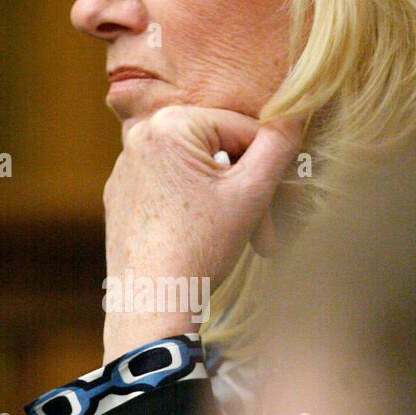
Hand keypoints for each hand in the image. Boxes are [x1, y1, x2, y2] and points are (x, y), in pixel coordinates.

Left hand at [102, 105, 302, 358]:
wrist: (152, 302)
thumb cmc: (201, 248)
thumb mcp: (252, 192)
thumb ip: (278, 145)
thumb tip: (295, 112)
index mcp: (170, 124)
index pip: (243, 129)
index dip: (270, 166)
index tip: (283, 206)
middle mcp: (140, 137)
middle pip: (217, 150)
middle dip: (247, 190)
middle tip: (266, 234)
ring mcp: (125, 169)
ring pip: (195, 171)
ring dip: (224, 201)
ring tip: (238, 240)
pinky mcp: (120, 197)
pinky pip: (169, 189)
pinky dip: (192, 209)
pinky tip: (201, 241)